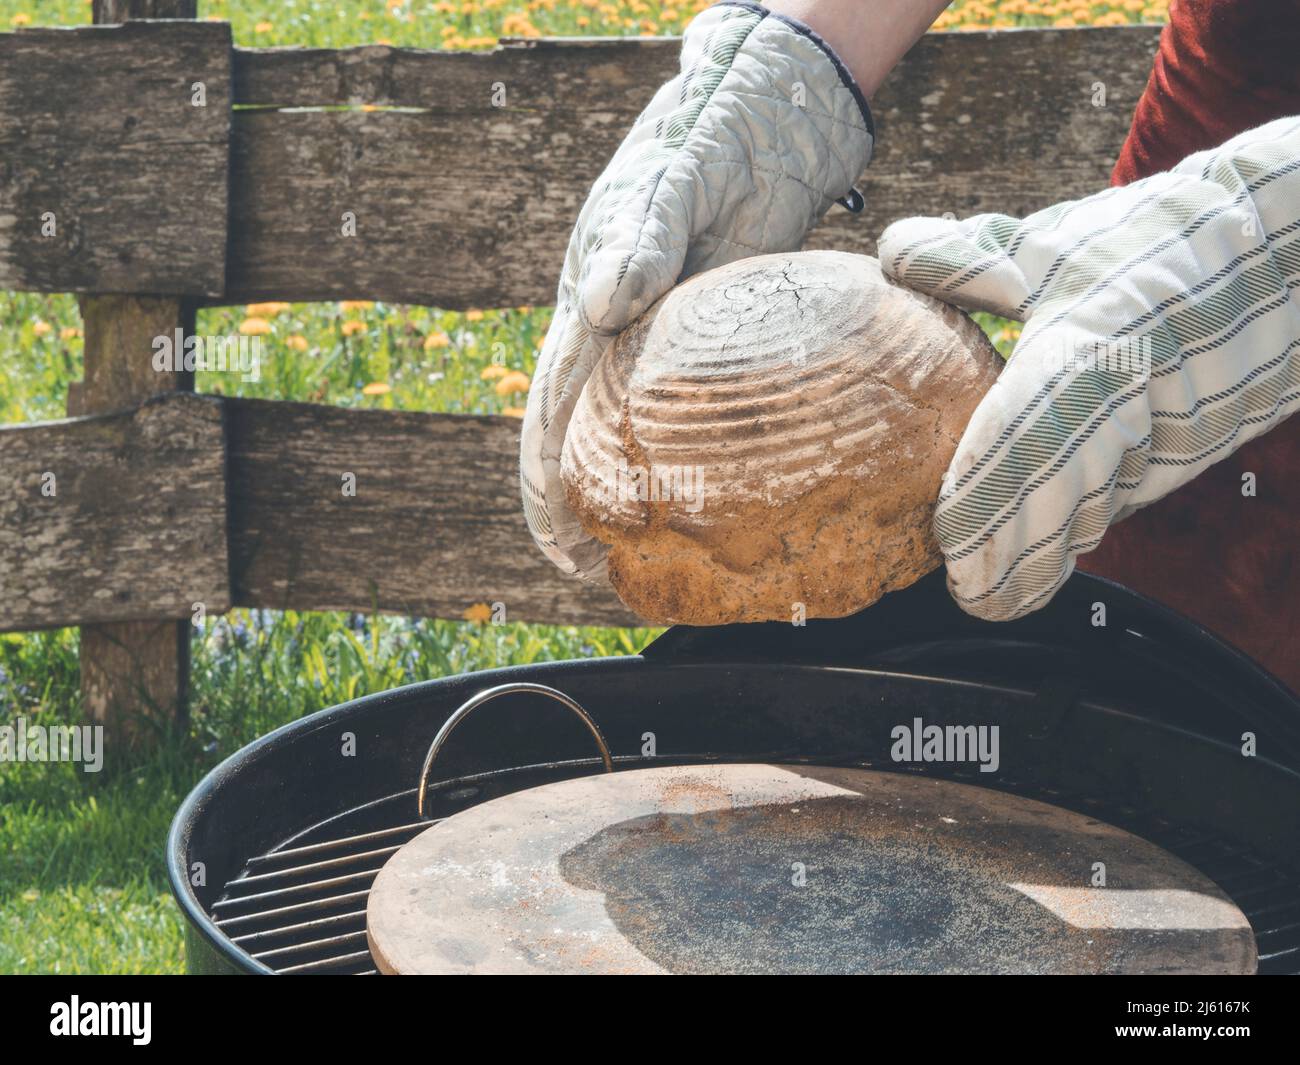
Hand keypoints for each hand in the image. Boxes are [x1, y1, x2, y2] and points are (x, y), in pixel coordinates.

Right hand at [520, 1, 873, 579]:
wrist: (762, 115)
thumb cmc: (705, 138)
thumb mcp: (670, 181)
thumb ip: (642, 238)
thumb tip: (608, 305)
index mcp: (589, 304)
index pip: (553, 408)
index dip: (545, 482)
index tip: (556, 546)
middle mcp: (620, 334)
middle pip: (587, 433)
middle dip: (584, 504)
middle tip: (598, 573)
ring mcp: (668, 342)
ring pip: (640, 430)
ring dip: (636, 490)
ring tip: (650, 552)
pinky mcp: (715, 340)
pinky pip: (699, 410)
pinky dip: (696, 455)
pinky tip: (719, 491)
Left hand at [878, 115, 1299, 620]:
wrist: (1279, 257)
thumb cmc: (1156, 245)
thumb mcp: (1053, 243)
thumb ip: (965, 257)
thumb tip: (893, 253)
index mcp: (1084, 354)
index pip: (1022, 446)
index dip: (985, 502)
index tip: (947, 545)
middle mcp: (1126, 412)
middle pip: (1060, 505)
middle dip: (1013, 560)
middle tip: (969, 601)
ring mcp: (1164, 438)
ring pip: (1095, 515)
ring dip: (1047, 560)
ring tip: (997, 601)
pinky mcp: (1186, 453)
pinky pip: (1121, 503)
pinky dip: (1081, 534)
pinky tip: (1048, 564)